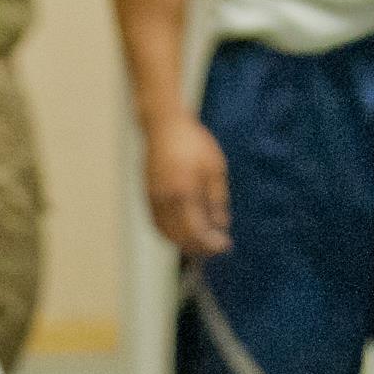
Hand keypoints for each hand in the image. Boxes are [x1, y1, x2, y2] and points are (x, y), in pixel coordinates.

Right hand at [143, 111, 230, 256]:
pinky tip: (183, 232)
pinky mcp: (147, 196)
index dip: (211, 244)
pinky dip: (170, 234)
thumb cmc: (193, 142)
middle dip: (199, 248)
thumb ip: (217, 200)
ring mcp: (153, 199)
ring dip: (183, 243)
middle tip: (216, 248)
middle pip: (180, 238)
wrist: (163, 125)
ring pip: (166, 234)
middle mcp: (165, 201)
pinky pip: (157, 224)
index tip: (225, 245)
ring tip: (201, 243)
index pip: (197, 231)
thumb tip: (221, 225)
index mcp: (185, 193)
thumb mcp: (215, 168)